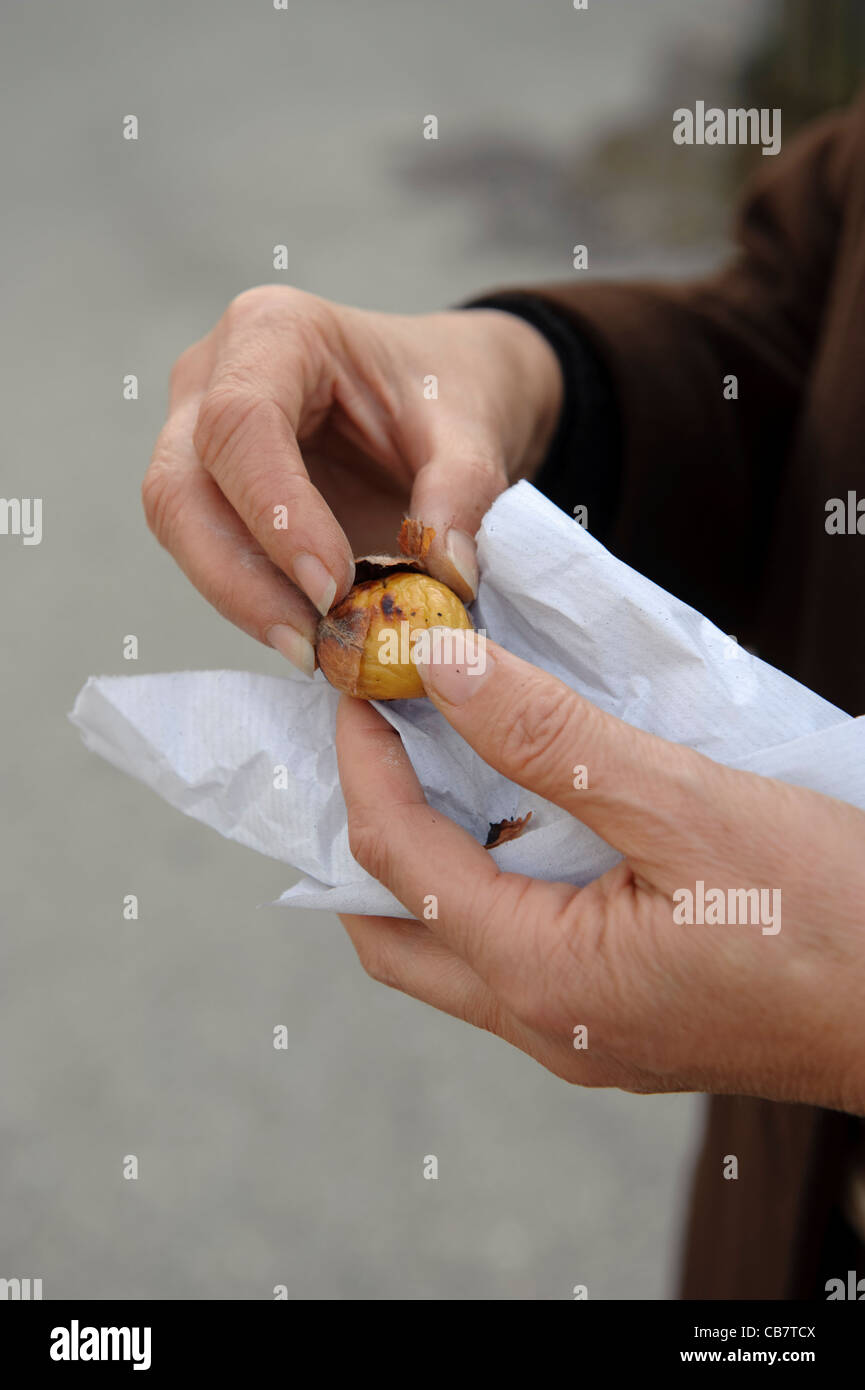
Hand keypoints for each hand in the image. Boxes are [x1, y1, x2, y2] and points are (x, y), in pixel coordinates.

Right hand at [142, 286, 561, 672]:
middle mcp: (213, 374)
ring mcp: (196, 430)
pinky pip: (205, 548)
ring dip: (239, 597)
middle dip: (238, 577)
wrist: (442, 396)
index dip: (276, 513)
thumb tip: (447, 574)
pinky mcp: (207, 484)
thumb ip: (463, 493)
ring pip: (179, 525)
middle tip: (308, 643)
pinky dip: (250, 597)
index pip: (241, 423)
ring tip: (313, 649)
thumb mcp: (474, 433)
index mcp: (275, 331)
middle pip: (181, 485)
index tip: (331, 586)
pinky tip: (306, 634)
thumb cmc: (447, 394)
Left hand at [335, 637, 864, 1113]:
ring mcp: (582, 1037)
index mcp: (542, 979)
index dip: (363, 765)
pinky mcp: (620, 1027)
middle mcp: (545, 1026)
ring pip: (453, 950)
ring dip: (429, 860)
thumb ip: (551, 739)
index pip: (397, 862)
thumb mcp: (687, 805)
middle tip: (377, 736)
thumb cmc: (834, 920)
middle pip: (395, 934)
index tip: (357, 687)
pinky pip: (514, 957)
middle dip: (367, 832)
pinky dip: (491, 886)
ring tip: (442, 762)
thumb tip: (444, 668)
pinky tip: (526, 820)